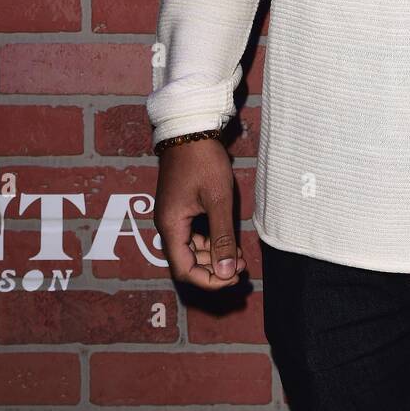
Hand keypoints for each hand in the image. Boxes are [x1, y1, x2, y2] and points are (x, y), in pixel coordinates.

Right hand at [153, 138, 247, 289]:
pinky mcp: (180, 207)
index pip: (184, 270)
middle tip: (241, 266)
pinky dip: (210, 240)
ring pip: (191, 249)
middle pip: (187, 262)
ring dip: (214, 255)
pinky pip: (193, 234)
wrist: (191, 130)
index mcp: (170, 226)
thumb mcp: (218, 200)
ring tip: (239, 254)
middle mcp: (167, 225)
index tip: (232, 278)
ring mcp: (173, 216)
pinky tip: (229, 238)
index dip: (208, 280)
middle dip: (214, 268)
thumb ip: (222, 238)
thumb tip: (226, 272)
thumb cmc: (203, 161)